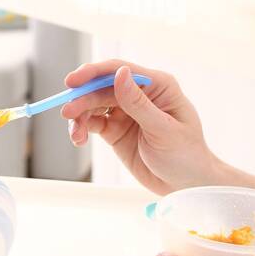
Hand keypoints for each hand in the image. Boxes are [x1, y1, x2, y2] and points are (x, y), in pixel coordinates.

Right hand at [61, 60, 225, 195]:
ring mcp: (126, 112)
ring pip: (93, 104)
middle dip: (82, 98)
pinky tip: (79, 139)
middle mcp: (140, 95)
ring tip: (75, 134)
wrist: (187, 185)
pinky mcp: (116, 130)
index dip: (94, 73)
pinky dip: (82, 129)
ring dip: (80, 116)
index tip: (73, 82)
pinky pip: (93, 123)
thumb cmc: (186, 155)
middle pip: (102, 87)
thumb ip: (138, 104)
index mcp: (158, 86)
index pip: (120, 70)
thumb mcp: (163, 130)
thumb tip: (120, 73)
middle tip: (67, 113)